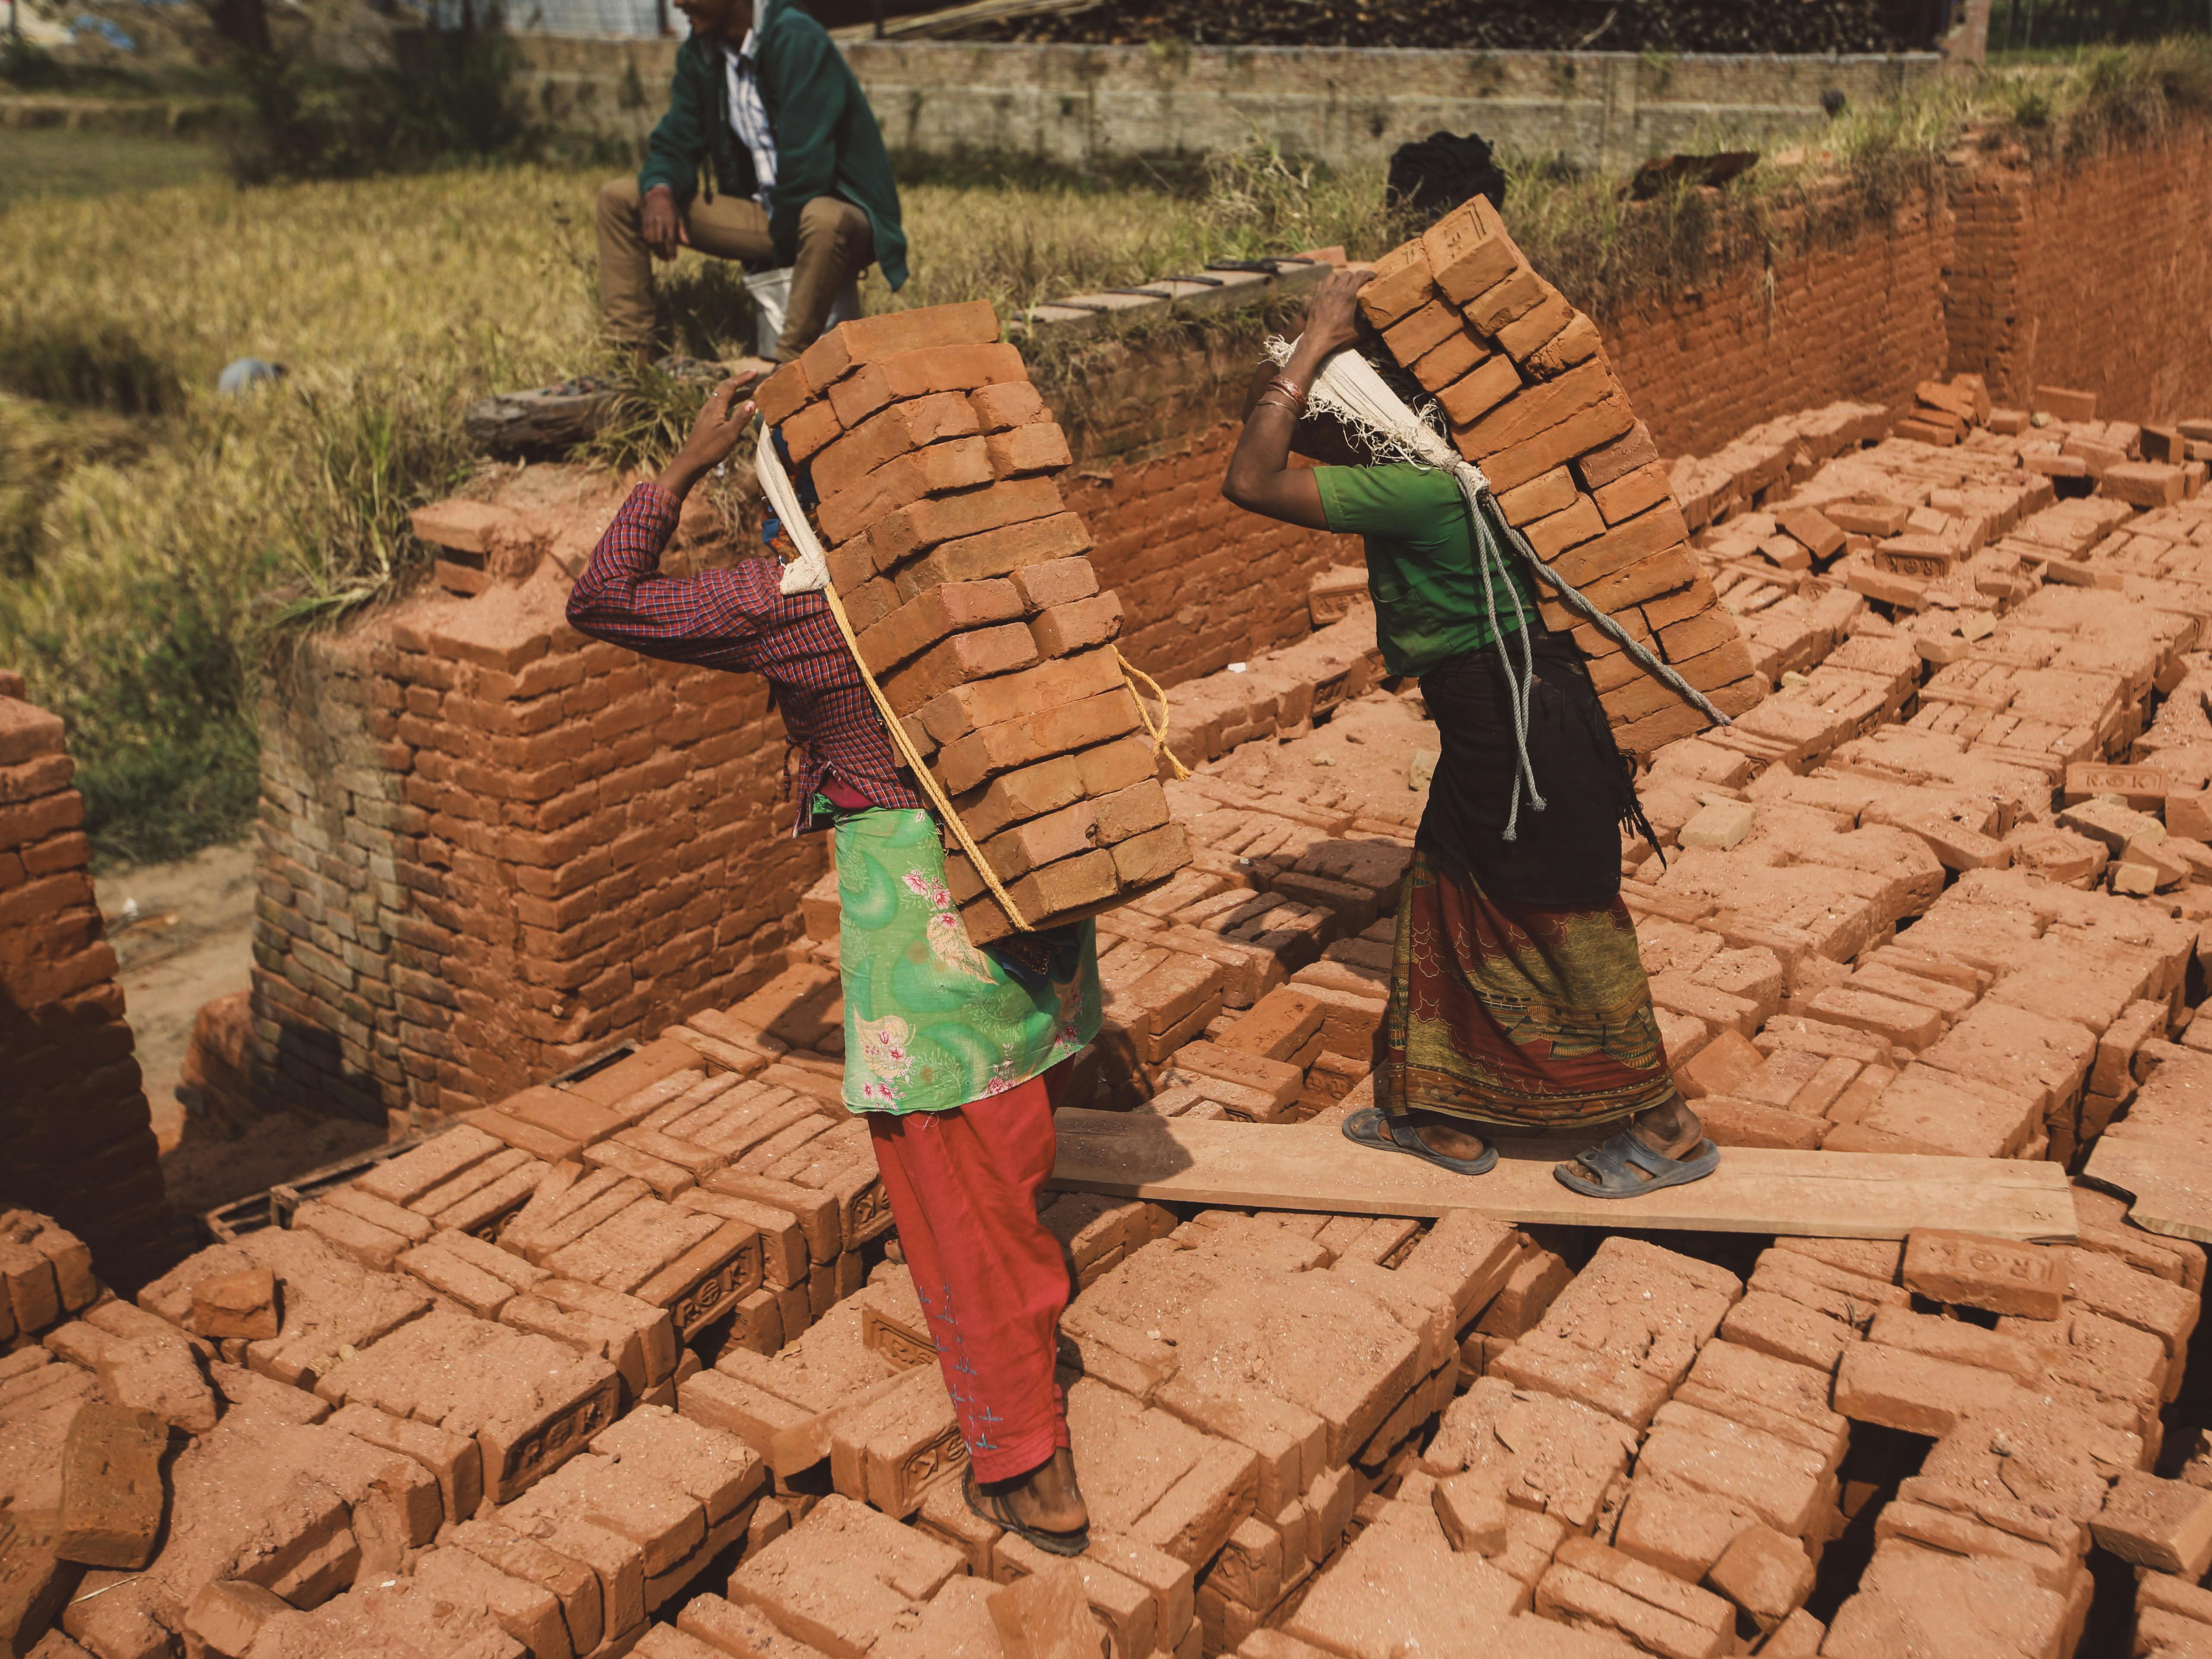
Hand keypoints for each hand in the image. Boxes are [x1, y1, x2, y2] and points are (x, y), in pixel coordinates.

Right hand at [642, 186, 689, 260]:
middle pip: (659, 241)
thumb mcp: (680, 218)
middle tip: (666, 259)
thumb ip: (682, 231)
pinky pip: (645, 235)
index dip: (671, 251)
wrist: (658, 197)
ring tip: (660, 255)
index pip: (670, 240)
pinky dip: (649, 242)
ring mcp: (650, 221)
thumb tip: (687, 243)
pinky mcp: (644, 221)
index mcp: (669, 221)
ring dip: (655, 249)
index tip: (673, 259)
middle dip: (662, 252)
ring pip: (650, 239)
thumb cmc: (672, 209)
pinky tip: (653, 247)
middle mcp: (659, 221)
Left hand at [658, 374, 757, 496]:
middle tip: (753, 378)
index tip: (755, 372)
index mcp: (715, 408)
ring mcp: (707, 415)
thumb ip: (741, 418)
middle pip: (725, 389)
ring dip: (737, 393)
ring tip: (750, 392)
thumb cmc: (710, 449)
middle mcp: (710, 407)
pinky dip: (732, 402)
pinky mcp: (706, 422)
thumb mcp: (729, 434)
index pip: (729, 386)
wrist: (690, 462)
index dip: (742, 378)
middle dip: (739, 382)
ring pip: (723, 398)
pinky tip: (736, 408)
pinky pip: (721, 406)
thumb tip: (752, 402)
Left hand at [1297, 268, 1364, 358]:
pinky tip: (1329, 291)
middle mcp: (1334, 291)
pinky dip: (1327, 284)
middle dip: (1355, 276)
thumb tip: (1379, 326)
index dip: (1368, 274)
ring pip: (1332, 276)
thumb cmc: (1337, 338)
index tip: (1373, 275)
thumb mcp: (1358, 334)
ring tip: (1343, 285)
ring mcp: (1323, 293)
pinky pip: (1321, 284)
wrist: (1316, 342)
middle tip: (1359, 282)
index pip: (1359, 277)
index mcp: (1347, 296)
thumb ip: (1369, 327)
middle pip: (1347, 274)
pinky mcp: (1314, 298)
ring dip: (1340, 278)